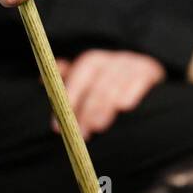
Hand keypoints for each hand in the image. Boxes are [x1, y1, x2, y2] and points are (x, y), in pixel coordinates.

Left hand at [48, 50, 165, 138]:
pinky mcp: (151, 71)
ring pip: (115, 81)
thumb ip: (69, 81)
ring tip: (97, 126)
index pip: (78, 72)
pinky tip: (124, 105)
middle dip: (86, 106)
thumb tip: (41, 81)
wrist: (151, 77)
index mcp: (96, 61)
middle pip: (97, 79)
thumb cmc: (114, 85)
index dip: (67, 97)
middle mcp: (114, 59)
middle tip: (80, 133)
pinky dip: (131, 90)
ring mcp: (134, 64)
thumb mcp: (91, 82)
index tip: (57, 126)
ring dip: (104, 104)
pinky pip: (140, 79)